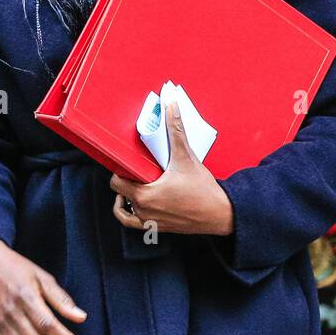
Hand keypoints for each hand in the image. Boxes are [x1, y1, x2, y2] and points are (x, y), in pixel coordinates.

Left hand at [110, 99, 234, 236]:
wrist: (219, 213)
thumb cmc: (203, 190)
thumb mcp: (186, 157)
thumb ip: (175, 130)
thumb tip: (171, 107)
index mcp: (145, 195)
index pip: (116, 182)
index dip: (119, 169)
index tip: (126, 161)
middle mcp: (143, 210)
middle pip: (120, 193)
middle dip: (125, 179)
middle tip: (135, 168)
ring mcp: (149, 221)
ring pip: (125, 209)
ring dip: (126, 197)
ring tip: (136, 183)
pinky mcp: (157, 227)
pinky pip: (134, 223)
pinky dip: (131, 214)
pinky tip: (136, 204)